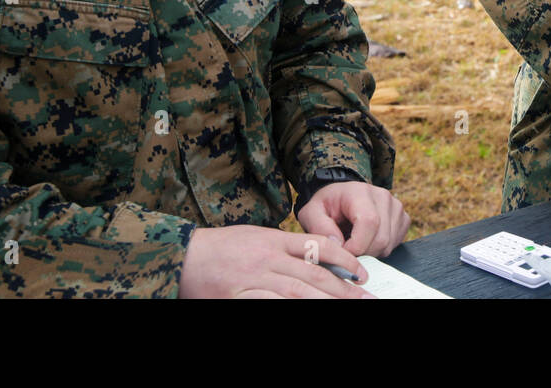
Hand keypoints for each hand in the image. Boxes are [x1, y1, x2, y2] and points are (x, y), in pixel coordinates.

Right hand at [179, 224, 372, 298]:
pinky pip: (271, 304)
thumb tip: (318, 260)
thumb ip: (284, 248)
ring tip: (348, 308)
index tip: (363, 273)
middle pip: (315, 275)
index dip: (345, 260)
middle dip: (345, 290)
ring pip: (299, 292)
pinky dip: (291, 308)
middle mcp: (269, 257)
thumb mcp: (256, 238)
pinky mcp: (240, 296)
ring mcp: (255, 278)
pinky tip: (311, 312)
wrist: (183, 255)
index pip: (319, 247)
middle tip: (367, 299)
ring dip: (327, 302)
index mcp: (275, 239)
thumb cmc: (220, 248)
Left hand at [297, 182, 409, 256]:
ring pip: (388, 245)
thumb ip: (320, 227)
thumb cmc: (326, 205)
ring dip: (369, 252)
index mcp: (360, 192)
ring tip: (354, 241)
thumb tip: (338, 245)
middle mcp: (383, 196)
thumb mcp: (312, 212)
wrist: (341, 197)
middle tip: (345, 249)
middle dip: (361, 253)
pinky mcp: (403, 218)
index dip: (356, 246)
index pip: (369, 222)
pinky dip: (380, 250)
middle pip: (380, 238)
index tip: (341, 252)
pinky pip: (395, 244)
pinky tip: (367, 240)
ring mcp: (396, 207)